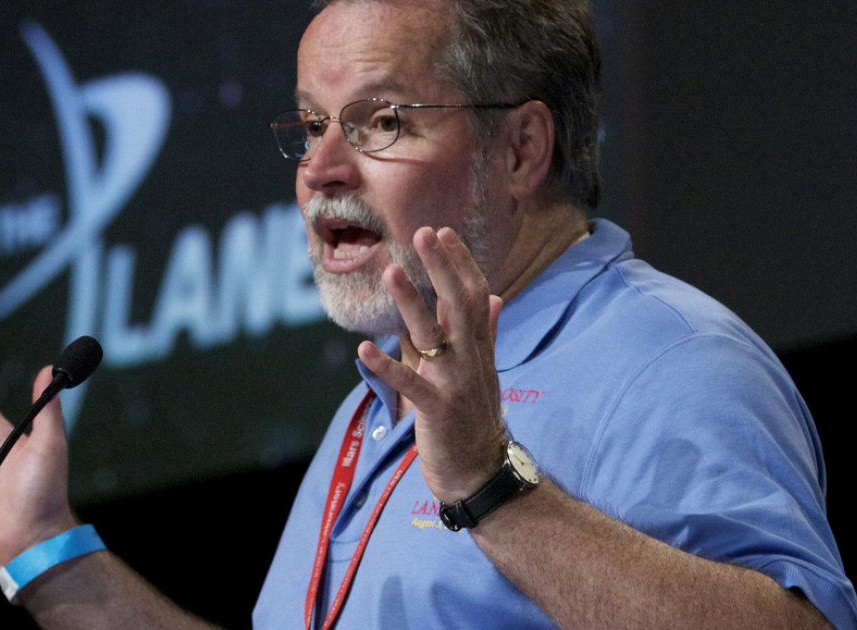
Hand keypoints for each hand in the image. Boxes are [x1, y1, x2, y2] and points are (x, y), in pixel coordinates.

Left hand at [358, 226, 506, 501]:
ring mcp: (454, 384)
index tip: (444, 232)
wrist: (482, 473)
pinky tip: (362, 348)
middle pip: (458, 304)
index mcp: (479, 348)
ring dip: (410, 302)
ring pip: (432, 335)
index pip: (474, 295)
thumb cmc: (476, 420)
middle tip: (423, 232)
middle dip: (441, 267)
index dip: (460, 263)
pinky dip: (386, 366)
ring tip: (391, 271)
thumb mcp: (484, 371)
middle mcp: (470, 360)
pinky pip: (409, 384)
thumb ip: (484, 332)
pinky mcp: (435, 410)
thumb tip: (494, 296)